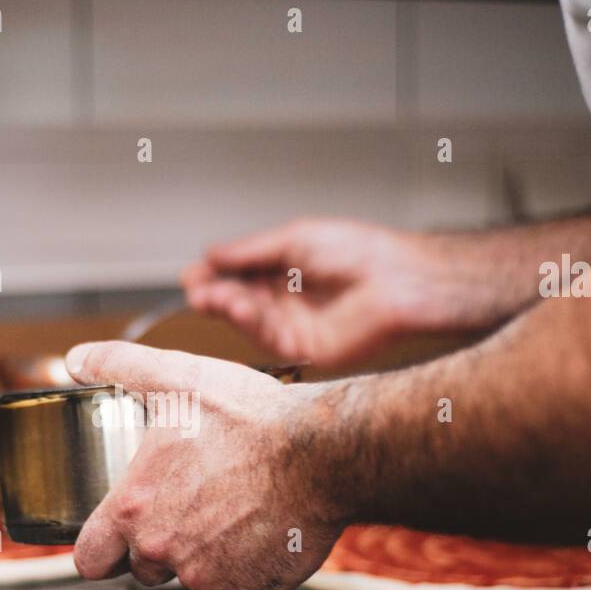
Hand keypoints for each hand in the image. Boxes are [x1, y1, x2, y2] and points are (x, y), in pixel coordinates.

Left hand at [63, 341, 345, 589]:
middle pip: (143, 568)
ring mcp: (207, 576)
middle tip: (187, 505)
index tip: (113, 535)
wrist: (322, 453)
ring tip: (229, 508)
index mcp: (136, 509)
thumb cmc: (251, 419)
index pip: (90, 558)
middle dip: (158, 544)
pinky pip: (236, 584)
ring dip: (202, 553)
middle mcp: (165, 550)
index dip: (99, 548)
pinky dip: (244, 563)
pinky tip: (259, 525)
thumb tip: (79, 357)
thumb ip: (118, 365)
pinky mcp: (248, 588)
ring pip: (191, 576)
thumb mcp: (176, 377)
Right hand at [182, 218, 484, 367]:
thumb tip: (211, 254)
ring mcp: (296, 326)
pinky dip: (249, 323)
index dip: (217, 274)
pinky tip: (238, 307)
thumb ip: (251, 251)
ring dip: (227, 308)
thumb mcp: (294, 239)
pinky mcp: (305, 350)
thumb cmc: (359, 252)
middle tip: (194, 288)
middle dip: (216, 294)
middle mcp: (289, 300)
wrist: (396, 279)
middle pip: (241, 300)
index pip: (242, 275)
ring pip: (250, 322)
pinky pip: (268, 339)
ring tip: (210, 296)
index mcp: (287, 271)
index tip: (194, 272)